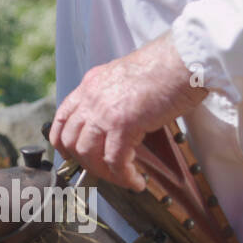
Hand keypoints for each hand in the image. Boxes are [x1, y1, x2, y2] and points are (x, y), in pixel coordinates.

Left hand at [48, 32, 206, 190]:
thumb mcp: (124, 77)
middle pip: (71, 140)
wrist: (181, 61)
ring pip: (88, 154)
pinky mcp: (123, 124)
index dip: (62, 142)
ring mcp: (104, 111)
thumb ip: (112, 96)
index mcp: (90, 84)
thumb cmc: (163, 68)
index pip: (61, 117)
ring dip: (104, 173)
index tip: (70, 156)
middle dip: (84, 163)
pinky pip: (115, 161)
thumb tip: (115, 120)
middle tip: (103, 172)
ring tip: (122, 178)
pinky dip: (124, 177)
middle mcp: (91, 98)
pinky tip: (136, 181)